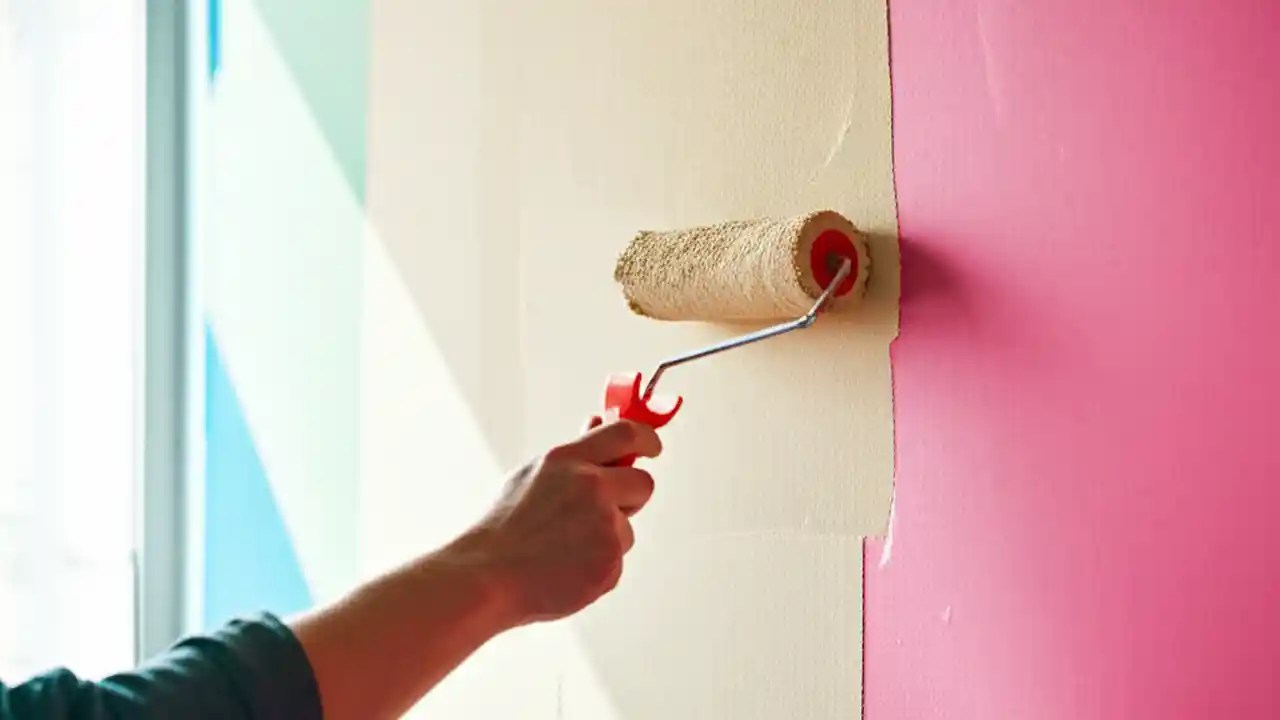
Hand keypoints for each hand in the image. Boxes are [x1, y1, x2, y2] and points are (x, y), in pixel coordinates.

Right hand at [449, 417, 662, 626]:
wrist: (486, 577)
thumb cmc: (503, 528)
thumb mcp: (533, 475)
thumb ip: (575, 452)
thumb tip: (597, 422)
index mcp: (568, 460)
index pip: (626, 433)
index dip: (647, 439)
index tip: (651, 447)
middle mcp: (591, 487)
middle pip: (643, 483)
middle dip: (631, 497)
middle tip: (604, 510)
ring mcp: (604, 526)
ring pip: (627, 529)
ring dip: (607, 538)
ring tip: (564, 548)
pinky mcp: (610, 564)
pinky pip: (616, 561)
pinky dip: (597, 567)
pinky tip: (566, 569)